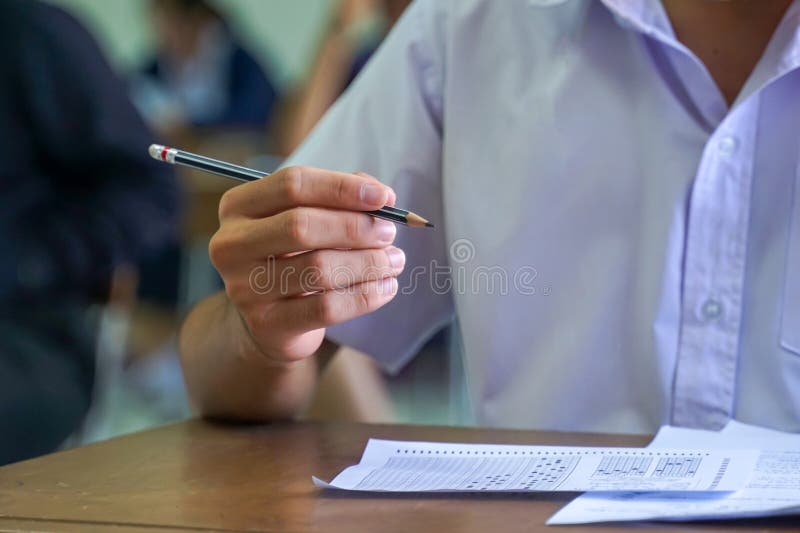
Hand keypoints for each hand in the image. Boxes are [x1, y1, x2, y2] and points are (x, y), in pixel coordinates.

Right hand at [209, 166, 403, 365]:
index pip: (293, 184)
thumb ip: (338, 198)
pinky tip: (386, 287)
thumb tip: (380, 195)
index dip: (342, 187)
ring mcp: (245, 288)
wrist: (268, 320)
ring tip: (394, 260)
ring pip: (318, 269)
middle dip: (356, 227)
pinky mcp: (267, 324)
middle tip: (389, 232)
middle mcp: (232, 245)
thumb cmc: (292, 256)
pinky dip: (366, 295)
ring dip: (368, 263)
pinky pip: (327, 308)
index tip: (384, 196)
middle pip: (302, 225)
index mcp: (239, 206)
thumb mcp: (305, 219)